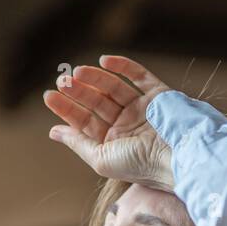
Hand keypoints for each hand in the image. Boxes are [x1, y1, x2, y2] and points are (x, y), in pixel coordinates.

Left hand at [42, 54, 174, 188]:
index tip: (49, 96)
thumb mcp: (101, 158)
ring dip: (95, 78)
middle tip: (63, 81)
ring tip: (78, 72)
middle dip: (78, 91)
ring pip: (114, 87)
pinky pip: (139, 76)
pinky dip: (122, 66)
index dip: (66, 108)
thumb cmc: (139, 164)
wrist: (177, 155)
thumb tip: (53, 132)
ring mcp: (142, 108)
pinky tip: (104, 61)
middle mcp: (126, 124)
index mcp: (112, 142)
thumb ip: (78, 143)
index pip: (84, 121)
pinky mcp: (158, 94)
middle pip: (96, 102)